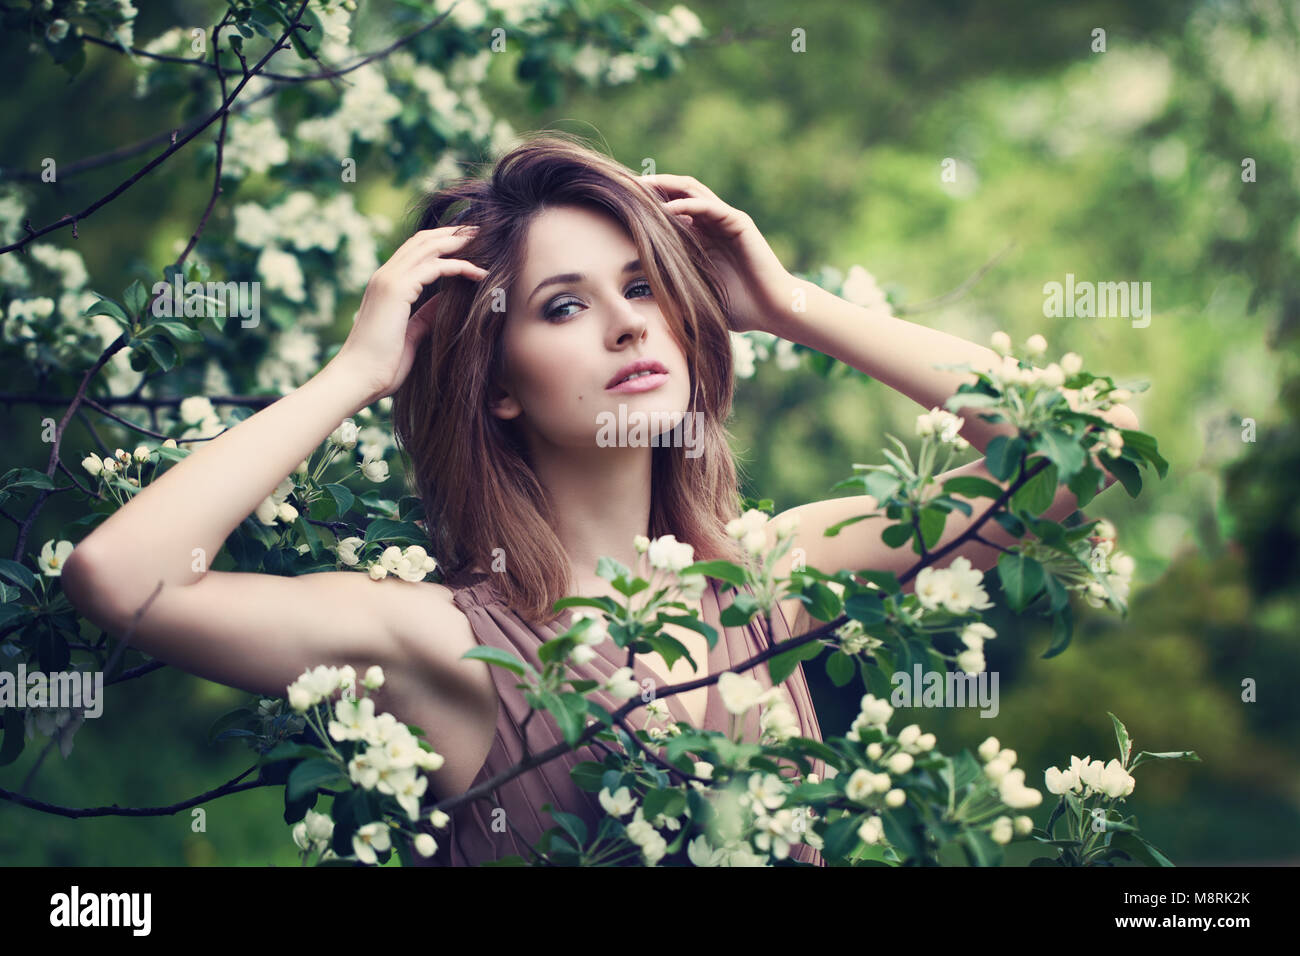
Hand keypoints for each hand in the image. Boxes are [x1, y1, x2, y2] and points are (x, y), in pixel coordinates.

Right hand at [333, 225, 487, 403]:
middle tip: (481, 233)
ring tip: (484, 242)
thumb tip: (444, 302)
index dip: (442, 243)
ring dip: (458, 243)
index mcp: (385, 284)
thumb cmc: (381, 364)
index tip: (468, 245)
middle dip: (453, 234)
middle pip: (423, 240)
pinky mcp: (396, 290)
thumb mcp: (411, 334)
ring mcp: (388, 280)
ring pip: (428, 247)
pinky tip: (479, 274)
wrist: (358, 378)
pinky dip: (459, 266)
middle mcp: (384, 276)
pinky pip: (434, 267)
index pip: (415, 250)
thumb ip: (425, 315)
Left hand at [637, 173, 791, 334]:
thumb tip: (636, 296)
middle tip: (622, 187)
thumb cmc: (737, 310)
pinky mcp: (738, 223)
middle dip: (650, 188)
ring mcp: (726, 220)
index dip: (645, 205)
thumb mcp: (694, 295)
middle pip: (676, 193)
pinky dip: (686, 206)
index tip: (616, 205)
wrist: (772, 311)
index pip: (668, 210)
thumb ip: (672, 287)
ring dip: (664, 187)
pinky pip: (709, 207)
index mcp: (700, 237)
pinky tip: (665, 210)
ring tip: (638, 188)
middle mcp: (712, 223)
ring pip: (691, 192)